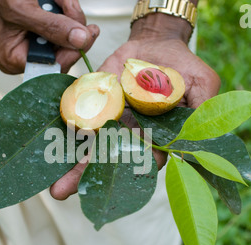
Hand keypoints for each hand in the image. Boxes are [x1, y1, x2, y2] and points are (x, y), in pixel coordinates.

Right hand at [0, 0, 99, 73]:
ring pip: (69, 35)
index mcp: (14, 60)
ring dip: (69, 12)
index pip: (53, 67)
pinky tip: (57, 0)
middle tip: (67, 5)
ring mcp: (37, 43)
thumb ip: (51, 26)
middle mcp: (27, 55)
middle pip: (65, 51)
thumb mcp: (22, 10)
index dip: (73, 51)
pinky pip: (66, 24)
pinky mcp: (45, 30)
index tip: (87, 34)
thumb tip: (80, 40)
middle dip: (72, 26)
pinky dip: (66, 8)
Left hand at [49, 13, 219, 199]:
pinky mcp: (97, 107)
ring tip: (54, 188)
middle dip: (90, 178)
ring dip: (73, 167)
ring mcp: (112, 123)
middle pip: (111, 161)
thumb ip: (200, 108)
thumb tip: (194, 138)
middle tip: (63, 193)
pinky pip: (81, 122)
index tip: (115, 180)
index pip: (146, 160)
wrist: (155, 44)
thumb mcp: (201, 82)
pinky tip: (49, 151)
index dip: (131, 170)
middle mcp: (133, 136)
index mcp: (159, 137)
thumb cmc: (184, 66)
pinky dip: (67, 135)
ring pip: (92, 148)